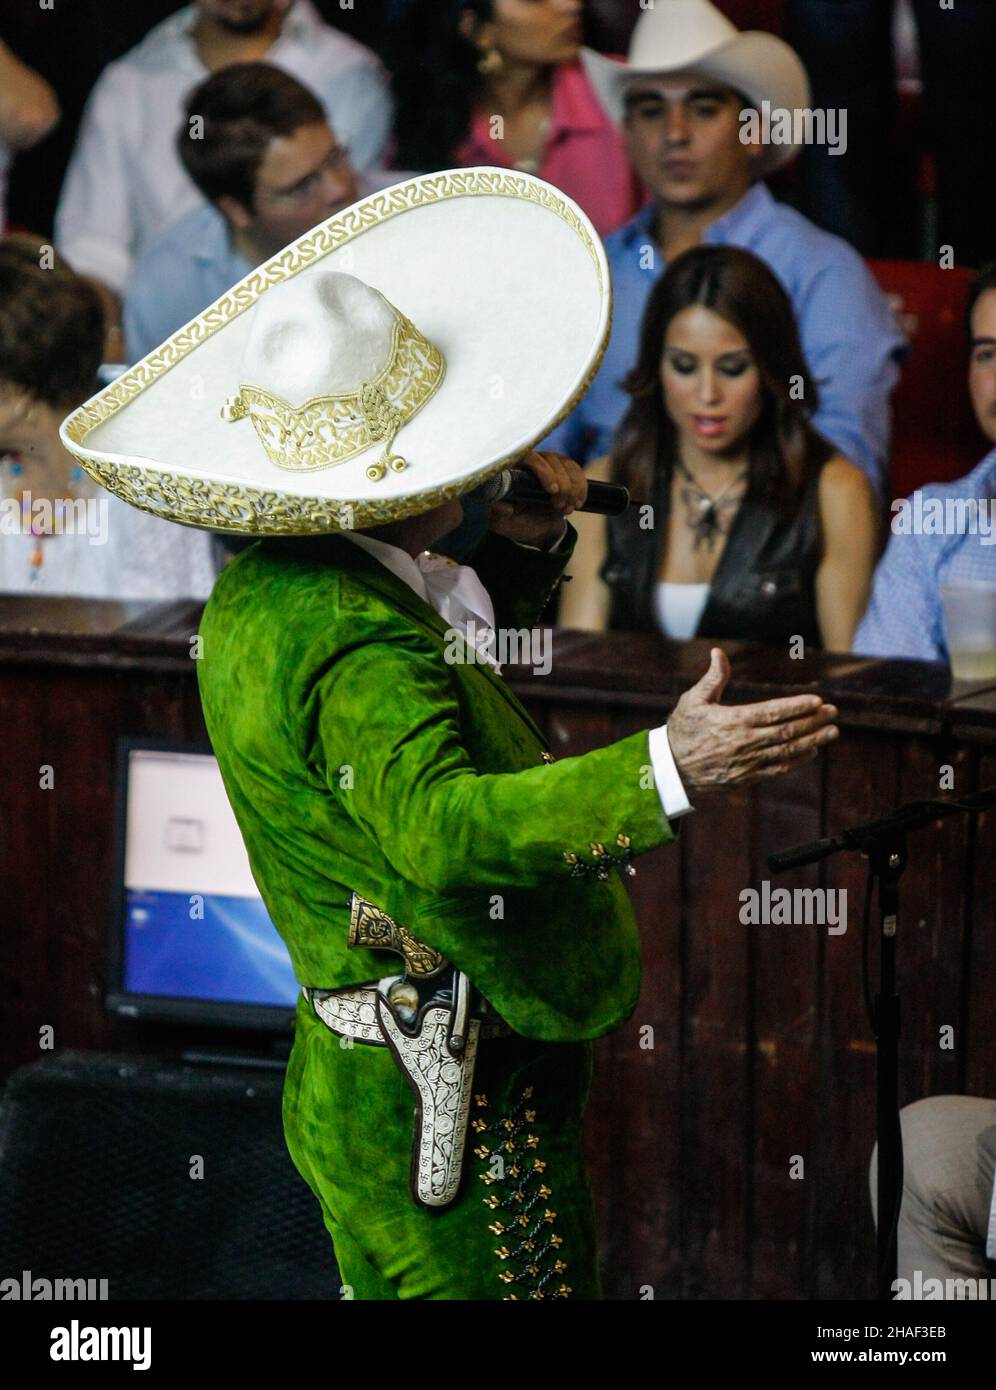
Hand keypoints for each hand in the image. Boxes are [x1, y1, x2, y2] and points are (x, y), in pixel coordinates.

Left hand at [487, 449, 587, 548]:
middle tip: (559, 506)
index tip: (552, 490)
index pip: (528, 456)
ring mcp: (550, 463)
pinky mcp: (565, 469)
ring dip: (572, 488)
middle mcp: (532, 460)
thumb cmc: (513, 520)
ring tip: (567, 509)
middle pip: (552, 460)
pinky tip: (578, 503)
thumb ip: (499, 513)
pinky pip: (578, 472)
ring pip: (567, 465)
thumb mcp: (502, 521)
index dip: (543, 470)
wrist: (532, 526)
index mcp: (513, 468)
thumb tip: (500, 505)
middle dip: (562, 485)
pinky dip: (581, 488)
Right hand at [666, 648, 838, 793]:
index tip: (817, 700)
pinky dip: (797, 761)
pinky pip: (778, 769)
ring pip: (787, 751)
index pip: (772, 713)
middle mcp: (744, 743)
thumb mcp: (693, 700)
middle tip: (833, 712)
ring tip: (832, 731)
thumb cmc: (682, 731)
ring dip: (812, 741)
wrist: (671, 770)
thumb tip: (718, 652)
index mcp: (732, 721)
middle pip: (786, 732)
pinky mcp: (747, 777)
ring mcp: (747, 762)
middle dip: (812, 721)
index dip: (797, 707)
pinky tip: (812, 751)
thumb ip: (713, 678)